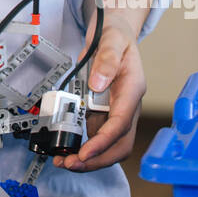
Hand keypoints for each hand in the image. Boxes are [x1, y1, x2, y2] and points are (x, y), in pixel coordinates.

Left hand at [52, 13, 145, 171]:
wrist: (114, 32)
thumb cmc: (116, 35)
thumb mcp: (112, 39)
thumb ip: (107, 59)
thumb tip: (98, 83)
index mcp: (132, 89)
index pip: (121, 123)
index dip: (104, 142)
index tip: (86, 153)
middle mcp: (127, 105)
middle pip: (120, 144)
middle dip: (97, 159)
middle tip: (71, 164)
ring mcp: (116, 110)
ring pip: (109, 145)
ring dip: (90, 158)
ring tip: (64, 161)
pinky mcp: (104, 112)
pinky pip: (95, 136)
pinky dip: (83, 146)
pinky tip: (66, 149)